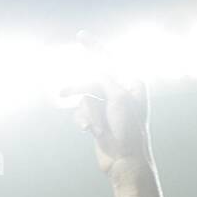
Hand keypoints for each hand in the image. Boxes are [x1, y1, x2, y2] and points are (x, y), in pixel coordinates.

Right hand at [62, 32, 151, 182]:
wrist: (125, 162)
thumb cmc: (128, 130)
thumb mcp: (117, 98)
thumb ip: (103, 78)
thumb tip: (93, 66)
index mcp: (133, 86)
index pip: (111, 61)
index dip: (96, 48)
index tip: (81, 35)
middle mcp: (121, 94)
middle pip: (92, 79)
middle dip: (80, 89)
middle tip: (62, 93)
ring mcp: (109, 107)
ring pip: (84, 97)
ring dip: (87, 113)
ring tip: (93, 127)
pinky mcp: (98, 119)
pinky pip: (82, 111)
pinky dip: (84, 121)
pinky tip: (92, 132)